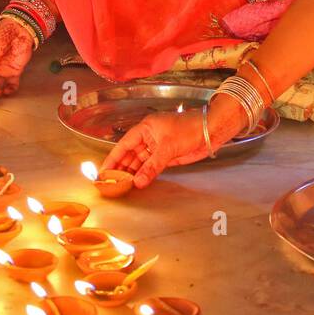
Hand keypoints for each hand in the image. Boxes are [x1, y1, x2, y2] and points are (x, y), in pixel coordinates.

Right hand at [103, 96, 250, 187]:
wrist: (209, 131)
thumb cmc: (188, 129)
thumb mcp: (167, 148)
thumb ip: (151, 167)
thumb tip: (138, 182)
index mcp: (145, 129)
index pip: (124, 145)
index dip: (113, 158)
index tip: (103, 170)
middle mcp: (148, 138)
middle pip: (130, 155)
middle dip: (120, 168)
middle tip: (110, 182)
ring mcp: (156, 147)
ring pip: (139, 162)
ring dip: (132, 173)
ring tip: (121, 185)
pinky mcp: (165, 156)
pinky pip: (150, 166)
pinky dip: (144, 174)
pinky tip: (137, 182)